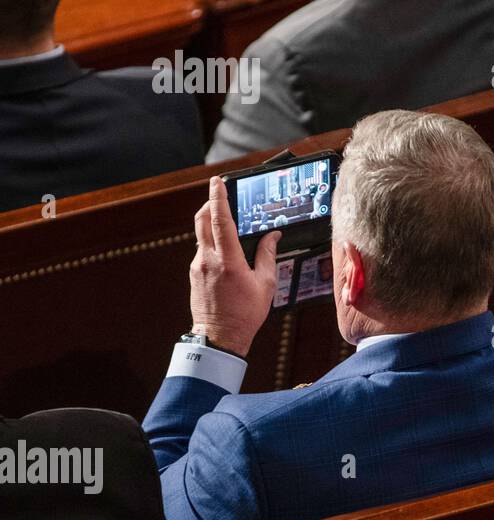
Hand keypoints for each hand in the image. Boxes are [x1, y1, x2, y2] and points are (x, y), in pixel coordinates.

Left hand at [189, 177, 279, 356]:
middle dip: (209, 204)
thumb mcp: (265, 284)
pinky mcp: (194, 274)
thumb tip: (272, 237)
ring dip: (211, 223)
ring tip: (228, 222)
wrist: (219, 337)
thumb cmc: (245, 313)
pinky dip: (212, 242)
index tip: (218, 182)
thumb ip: (267, 255)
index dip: (218, 198)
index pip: (219, 221)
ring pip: (201, 235)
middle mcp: (208, 260)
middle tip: (220, 195)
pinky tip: (226, 249)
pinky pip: (202, 250)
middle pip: (201, 221)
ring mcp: (198, 267)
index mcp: (228, 261)